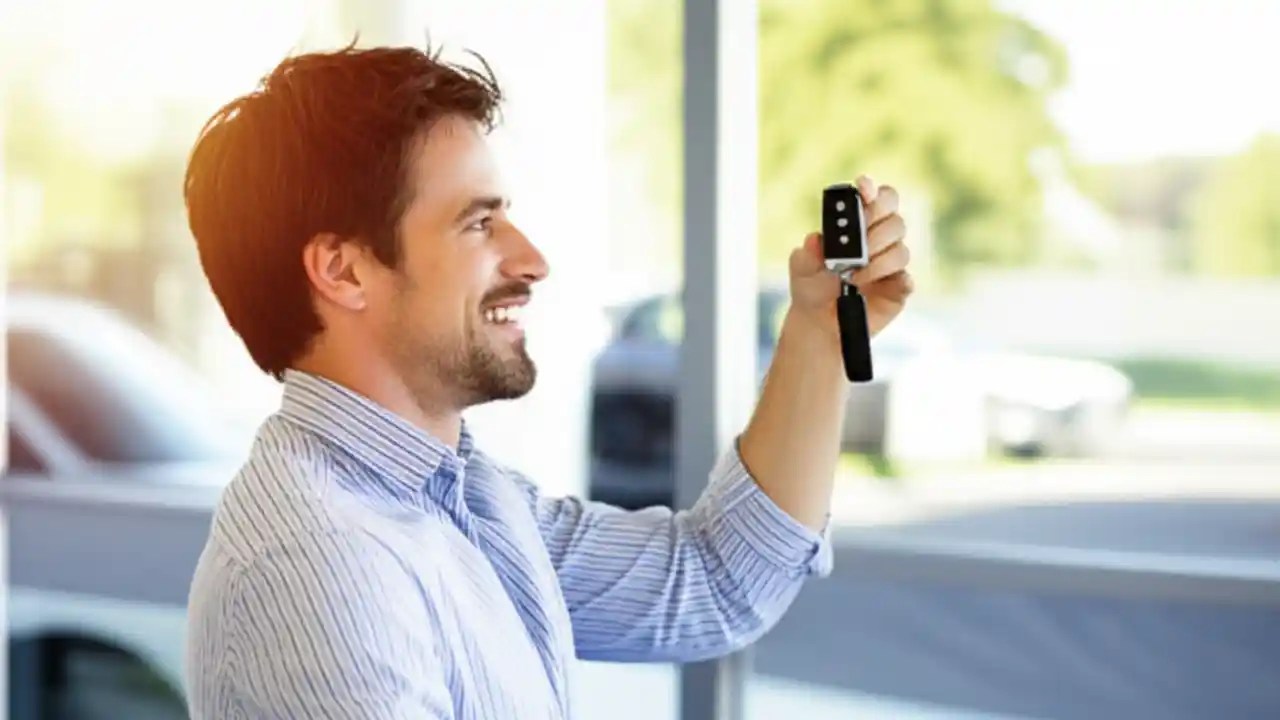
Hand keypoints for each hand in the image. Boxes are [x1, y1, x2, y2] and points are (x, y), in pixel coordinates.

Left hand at [786, 175, 913, 337]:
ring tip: (852, 277)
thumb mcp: (801, 269)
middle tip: (860, 245)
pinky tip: (870, 287)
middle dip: (876, 229)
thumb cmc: (812, 287)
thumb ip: (807, 253)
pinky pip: (907, 279)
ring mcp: (891, 263)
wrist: (819, 322)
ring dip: (877, 262)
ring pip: (901, 250)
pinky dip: (891, 281)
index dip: (872, 189)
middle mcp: (879, 239)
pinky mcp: (899, 287)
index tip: (862, 189)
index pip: (876, 197)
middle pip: (895, 219)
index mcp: (859, 224)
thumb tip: (814, 239)